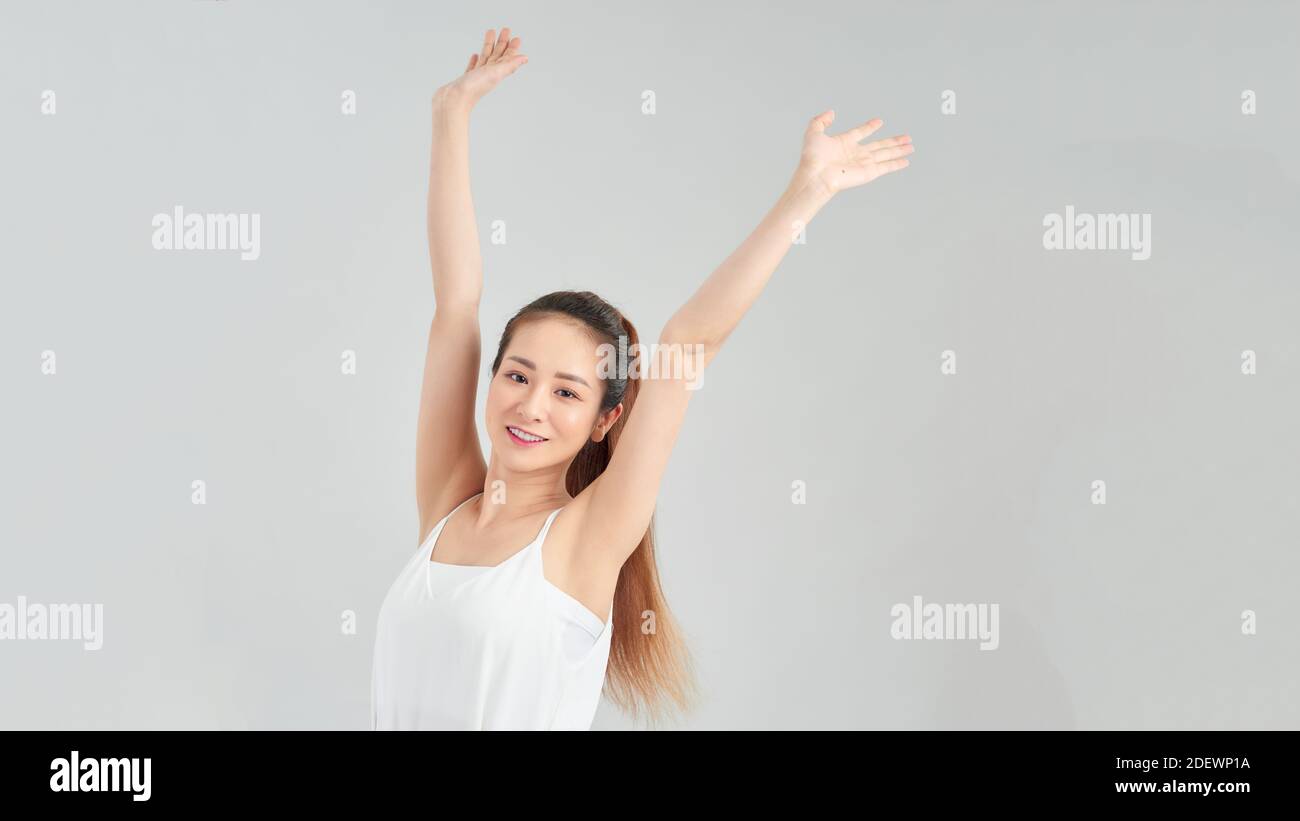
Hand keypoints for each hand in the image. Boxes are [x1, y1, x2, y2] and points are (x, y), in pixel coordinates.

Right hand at [435, 27, 527, 111]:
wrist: (454, 100)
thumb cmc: (474, 88)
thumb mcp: (495, 73)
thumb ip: (510, 65)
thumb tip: (525, 58)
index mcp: (496, 73)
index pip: (507, 58)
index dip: (512, 48)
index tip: (516, 38)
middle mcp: (488, 75)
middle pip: (497, 56)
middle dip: (502, 43)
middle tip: (505, 30)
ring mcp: (476, 77)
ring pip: (485, 59)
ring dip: (488, 47)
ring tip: (490, 35)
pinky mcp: (465, 79)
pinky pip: (472, 68)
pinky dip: (475, 61)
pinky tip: (475, 56)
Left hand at [795, 110, 912, 197]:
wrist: (816, 175)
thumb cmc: (812, 158)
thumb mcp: (813, 132)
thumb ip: (821, 120)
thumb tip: (831, 112)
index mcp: (844, 143)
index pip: (861, 132)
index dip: (870, 127)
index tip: (879, 122)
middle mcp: (856, 153)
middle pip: (879, 145)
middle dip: (893, 141)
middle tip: (907, 137)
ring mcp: (863, 163)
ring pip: (886, 154)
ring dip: (899, 150)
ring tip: (911, 146)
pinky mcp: (869, 172)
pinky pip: (886, 167)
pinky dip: (897, 164)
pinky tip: (906, 161)